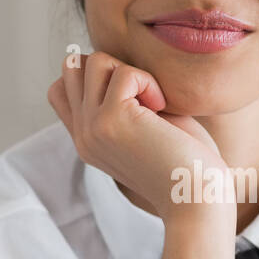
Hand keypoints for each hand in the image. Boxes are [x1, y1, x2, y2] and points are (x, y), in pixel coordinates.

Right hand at [47, 51, 233, 221]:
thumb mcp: (145, 127)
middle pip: (72, 68)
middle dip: (110, 67)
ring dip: (130, 72)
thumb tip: (111, 61)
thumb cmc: (186, 162)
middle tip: (141, 95)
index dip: (94, 77)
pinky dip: (149, 82)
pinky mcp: (110, 121)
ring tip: (153, 102)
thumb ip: (123, 99)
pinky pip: (124, 73)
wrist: (198, 198)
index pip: (60, 89)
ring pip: (93, 62)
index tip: (132, 96)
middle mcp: (82, 136)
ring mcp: (92, 129)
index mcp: (87, 140)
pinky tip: (162, 108)